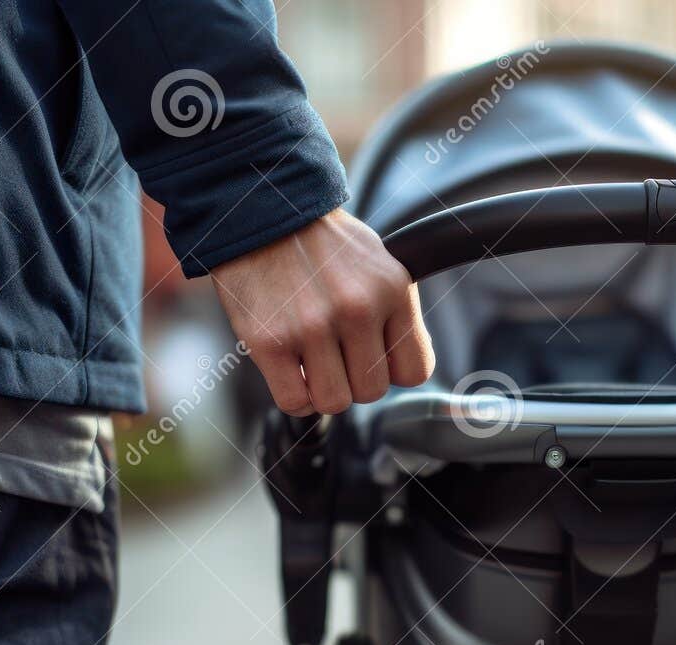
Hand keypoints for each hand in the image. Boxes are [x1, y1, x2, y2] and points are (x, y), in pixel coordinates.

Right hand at [209, 209, 434, 414]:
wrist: (260, 211)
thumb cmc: (319, 242)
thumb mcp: (377, 261)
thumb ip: (394, 310)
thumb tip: (405, 363)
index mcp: (391, 288)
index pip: (415, 370)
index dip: (392, 372)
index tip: (373, 359)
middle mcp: (357, 308)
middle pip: (372, 391)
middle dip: (354, 381)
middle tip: (335, 356)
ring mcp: (312, 326)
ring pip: (335, 402)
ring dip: (322, 391)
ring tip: (311, 363)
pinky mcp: (271, 341)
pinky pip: (295, 402)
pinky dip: (294, 396)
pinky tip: (290, 372)